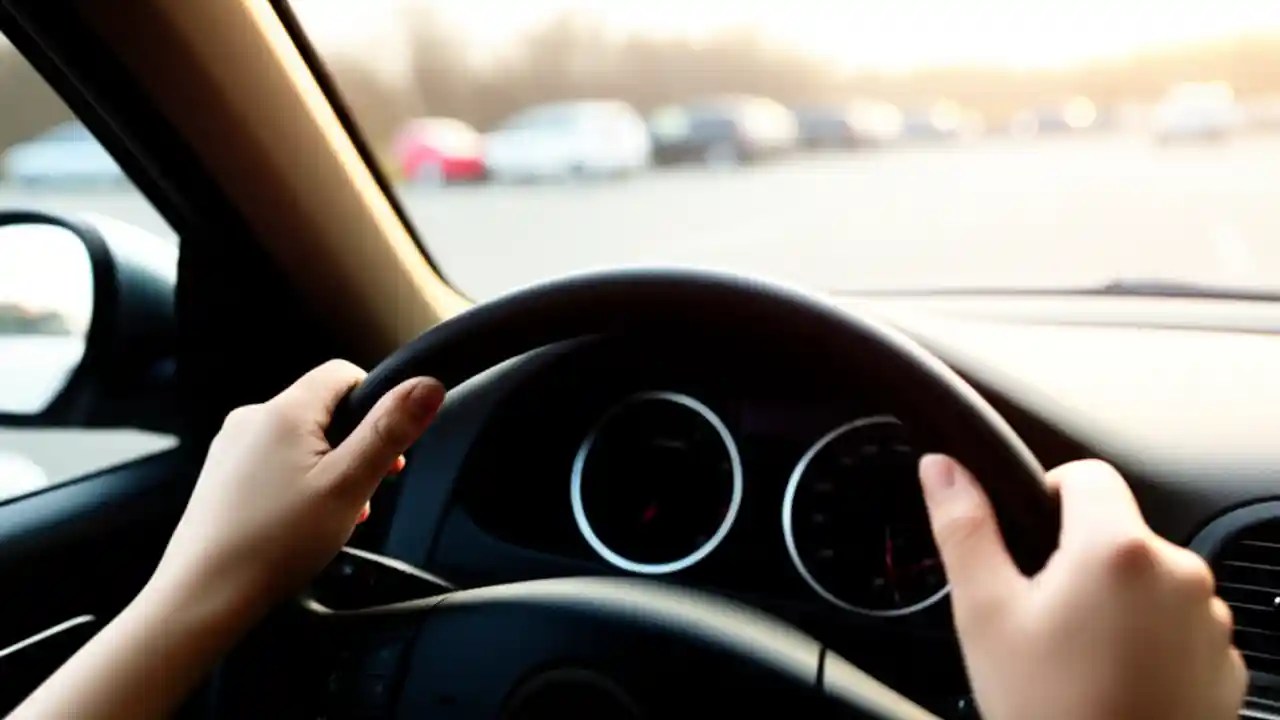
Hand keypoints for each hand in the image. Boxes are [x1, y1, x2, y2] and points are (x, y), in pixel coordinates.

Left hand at [150, 360, 444, 619]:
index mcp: (283, 412)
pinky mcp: (223, 478)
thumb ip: (390, 431)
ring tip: (334, 516)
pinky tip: (302, 523)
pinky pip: (275, 465)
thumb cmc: (274, 544)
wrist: (204, 596)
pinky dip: (299, 485)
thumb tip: (427, 385)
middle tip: (366, 491)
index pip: (343, 373)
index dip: (376, 403)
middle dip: (354, 447)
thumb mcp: (350, 485)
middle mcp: (251, 420)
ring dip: (329, 470)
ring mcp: (232, 449)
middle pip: (324, 411)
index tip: (388, 446)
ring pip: (301, 441)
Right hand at [919, 456, 1245, 719]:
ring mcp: (1210, 621)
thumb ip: (964, 527)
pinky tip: (1115, 681)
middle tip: (1042, 622)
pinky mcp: (1224, 662)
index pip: (1084, 475)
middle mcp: (1179, 573)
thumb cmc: (1051, 710)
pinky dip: (1148, 642)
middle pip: (1116, 532)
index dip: (1047, 498)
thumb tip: (942, 466)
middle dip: (1077, 563)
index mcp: (1116, 548)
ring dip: (1115, 603)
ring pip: (1147, 581)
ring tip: (1078, 660)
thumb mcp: (986, 615)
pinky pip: (1179, 627)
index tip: (1029, 549)